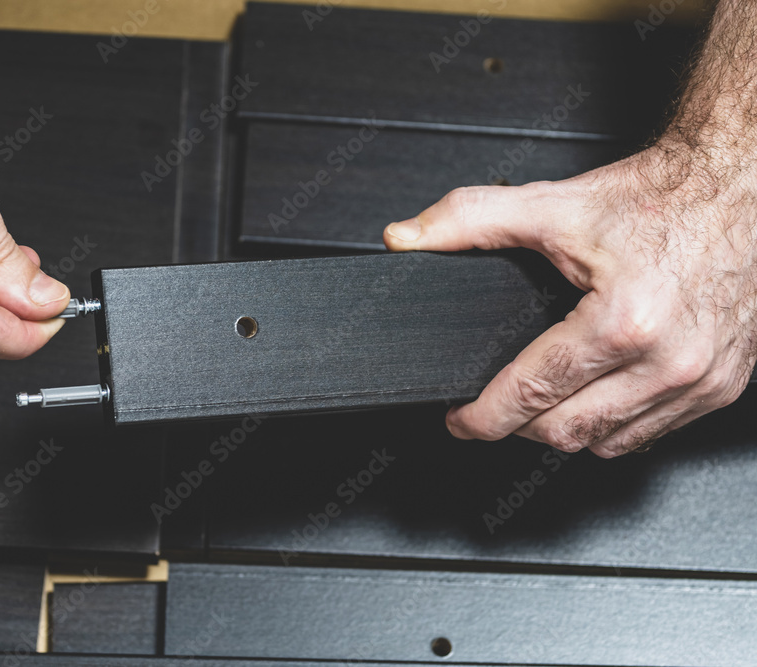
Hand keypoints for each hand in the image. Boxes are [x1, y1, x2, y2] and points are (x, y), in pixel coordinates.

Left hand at [384, 145, 756, 456]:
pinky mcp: (722, 386)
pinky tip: (591, 400)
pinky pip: (651, 434)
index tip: (460, 420)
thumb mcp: (553, 205)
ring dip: (563, 432)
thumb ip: (469, 220)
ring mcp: (701, 380)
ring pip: (608, 443)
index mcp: (624, 321)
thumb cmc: (659, 199)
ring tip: (537, 406)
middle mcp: (669, 361)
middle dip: (516, 428)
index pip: (532, 393)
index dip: (483, 416)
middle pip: (566, 431)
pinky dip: (612, 426)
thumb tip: (406, 237)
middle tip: (491, 412)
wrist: (742, 187)